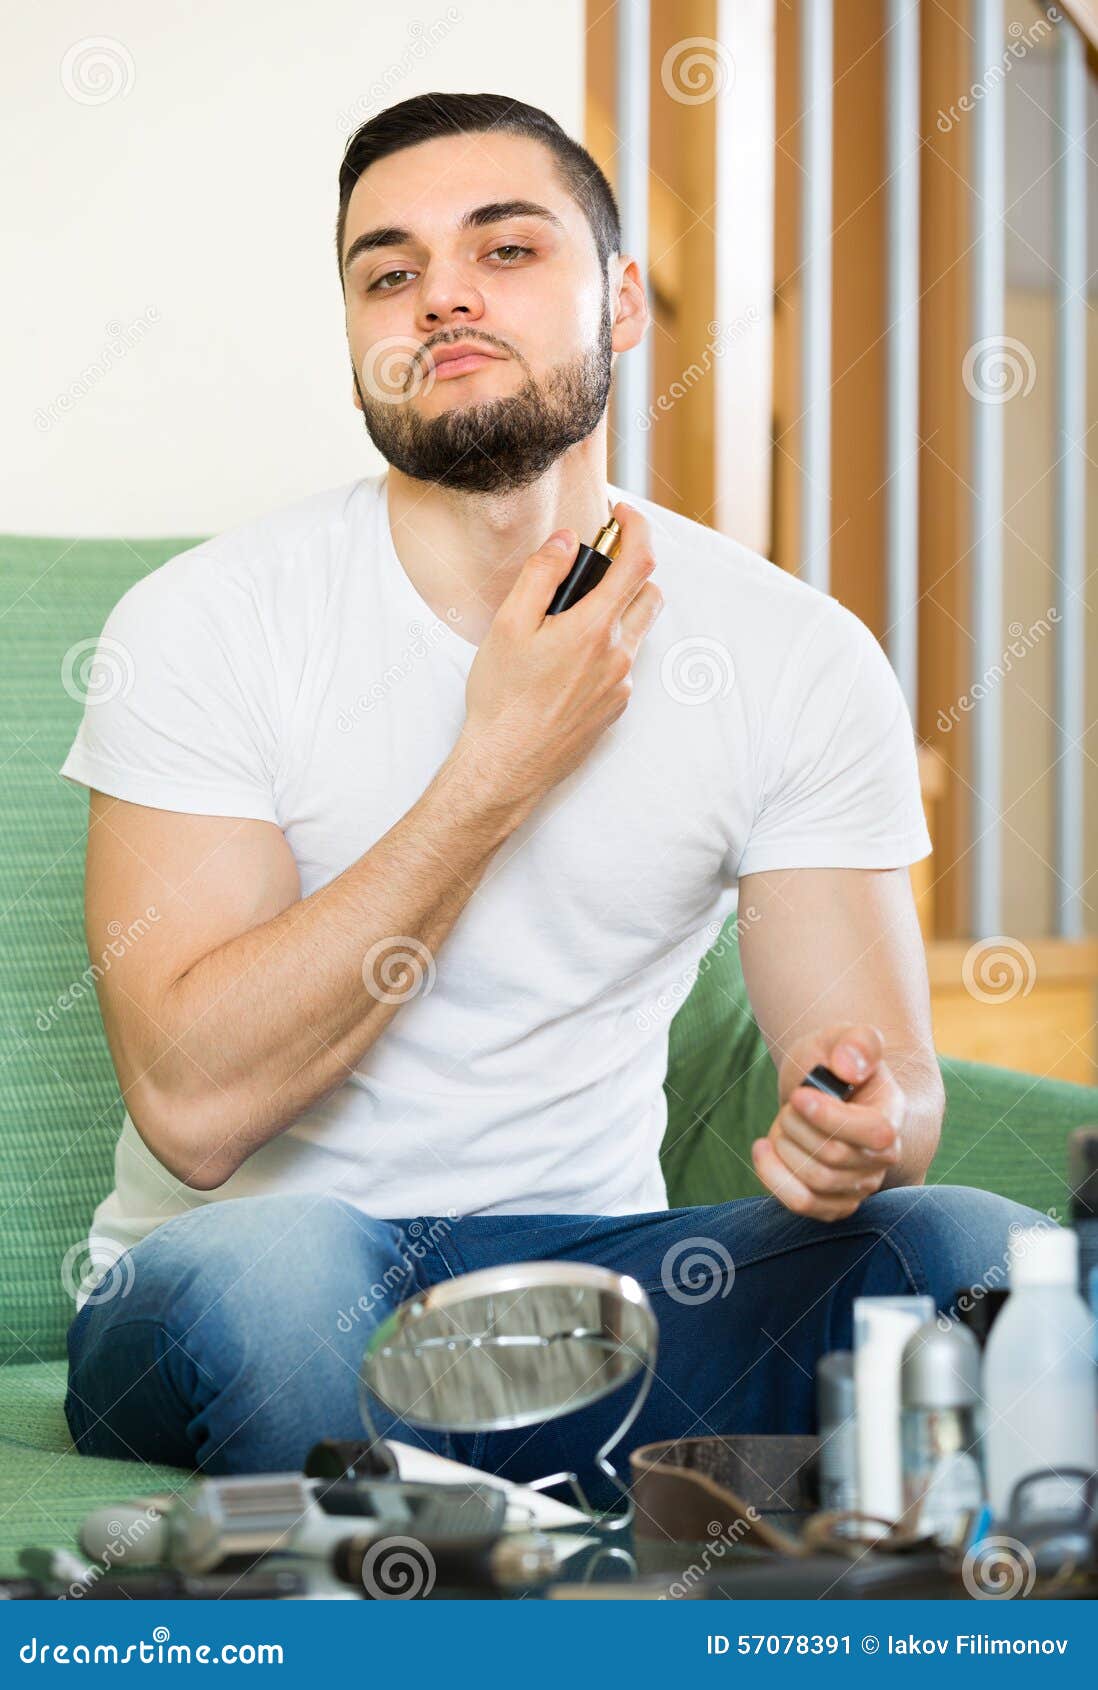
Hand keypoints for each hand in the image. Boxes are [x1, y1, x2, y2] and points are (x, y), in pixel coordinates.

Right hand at [454, 503, 663, 810]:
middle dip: (630, 570)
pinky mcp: (615, 708)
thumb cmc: (502, 698)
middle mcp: (619, 654)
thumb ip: (542, 574)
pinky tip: (565, 661)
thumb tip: (568, 540)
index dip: (637, 528)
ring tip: (571, 618)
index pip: (639, 562)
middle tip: (593, 567)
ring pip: (636, 630)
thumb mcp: (509, 625)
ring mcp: (621, 684)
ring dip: (618, 610)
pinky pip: (623, 663)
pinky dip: (606, 647)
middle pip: (649, 594)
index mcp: (594, 628)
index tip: (622, 514)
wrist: (506, 766)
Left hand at [751, 1025, 904, 1220]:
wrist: (821, 1091)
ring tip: (784, 1122)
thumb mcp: (844, 1037)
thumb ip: (858, 1043)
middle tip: (792, 1102)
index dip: (830, 1118)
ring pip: (813, 1182)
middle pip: (834, 1157)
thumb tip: (849, 1068)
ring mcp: (860, 1184)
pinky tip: (764, 1147)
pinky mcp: (834, 1203)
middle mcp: (883, 1156)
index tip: (798, 1095)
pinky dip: (772, 1176)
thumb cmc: (833, 1062)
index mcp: (892, 1113)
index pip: (875, 1132)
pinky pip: (801, 1204)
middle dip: (796, 1125)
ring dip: (784, 1146)